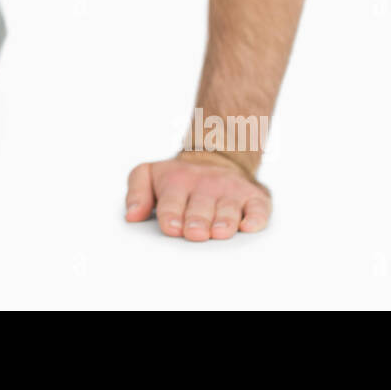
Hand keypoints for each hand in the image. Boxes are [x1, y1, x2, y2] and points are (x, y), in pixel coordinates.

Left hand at [124, 151, 271, 241]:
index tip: (171, 227)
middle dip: (198, 221)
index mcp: (178, 181)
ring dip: (225, 221)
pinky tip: (249, 226)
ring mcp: (230, 190)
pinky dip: (256, 218)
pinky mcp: (254, 197)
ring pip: (229, 209)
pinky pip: (258, 208)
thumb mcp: (149, 174)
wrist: (216, 156)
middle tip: (195, 233)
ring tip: (219, 232)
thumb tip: (131, 215)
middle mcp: (205, 185)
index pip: (172, 201)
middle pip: (201, 208)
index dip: (171, 215)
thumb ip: (136, 192)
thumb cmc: (178, 177)